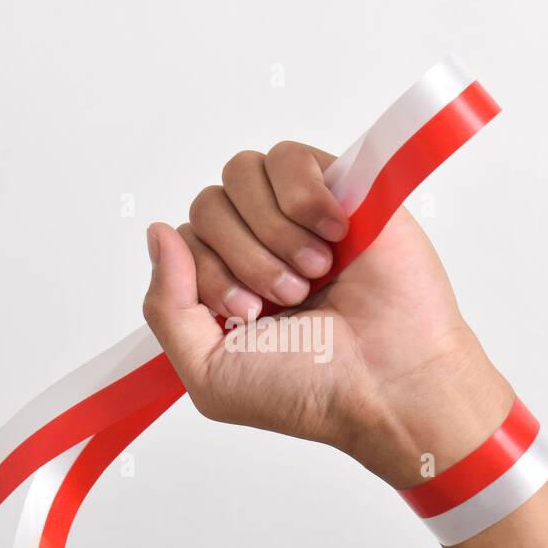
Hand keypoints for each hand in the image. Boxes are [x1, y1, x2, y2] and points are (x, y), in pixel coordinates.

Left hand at [142, 141, 511, 486]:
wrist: (389, 381)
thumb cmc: (310, 389)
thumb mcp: (208, 372)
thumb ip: (165, 307)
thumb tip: (158, 232)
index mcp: (224, 285)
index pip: (182, 240)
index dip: (207, 271)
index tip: (249, 315)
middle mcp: (256, 246)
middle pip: (208, 204)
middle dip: (243, 256)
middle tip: (289, 298)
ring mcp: (296, 216)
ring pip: (241, 174)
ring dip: (273, 230)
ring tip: (315, 272)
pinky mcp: (339, 190)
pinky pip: (289, 157)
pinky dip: (303, 196)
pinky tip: (333, 234)